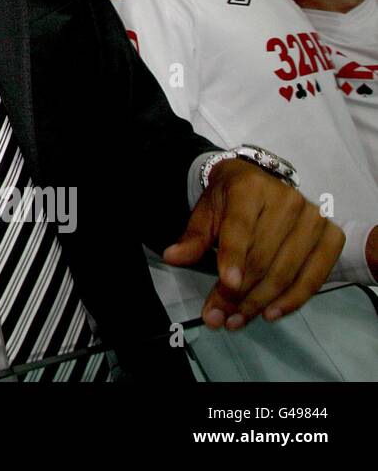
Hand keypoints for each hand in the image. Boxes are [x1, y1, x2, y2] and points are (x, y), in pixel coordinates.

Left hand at [164, 158, 343, 328]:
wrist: (259, 181)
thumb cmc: (228, 200)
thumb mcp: (206, 213)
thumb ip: (193, 238)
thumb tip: (172, 257)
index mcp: (249, 188)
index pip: (241, 227)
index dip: (234, 258)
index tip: (226, 285)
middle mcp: (287, 200)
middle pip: (263, 257)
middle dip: (239, 293)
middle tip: (219, 317)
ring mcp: (314, 218)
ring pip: (287, 271)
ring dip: (261, 302)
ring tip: (236, 321)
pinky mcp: (331, 235)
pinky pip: (315, 276)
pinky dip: (293, 300)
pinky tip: (270, 313)